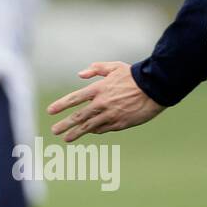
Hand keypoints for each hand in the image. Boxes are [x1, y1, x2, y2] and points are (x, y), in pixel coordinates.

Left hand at [47, 61, 163, 141]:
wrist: (155, 88)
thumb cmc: (135, 76)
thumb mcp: (114, 66)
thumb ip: (96, 69)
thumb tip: (80, 74)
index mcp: (98, 89)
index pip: (74, 99)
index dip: (61, 105)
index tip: (50, 111)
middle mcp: (102, 103)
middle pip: (79, 116)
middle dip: (65, 124)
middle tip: (55, 130)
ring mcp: (111, 115)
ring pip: (89, 127)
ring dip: (76, 133)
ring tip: (66, 139)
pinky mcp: (120, 124)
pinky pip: (104, 129)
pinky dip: (95, 131)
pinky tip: (90, 132)